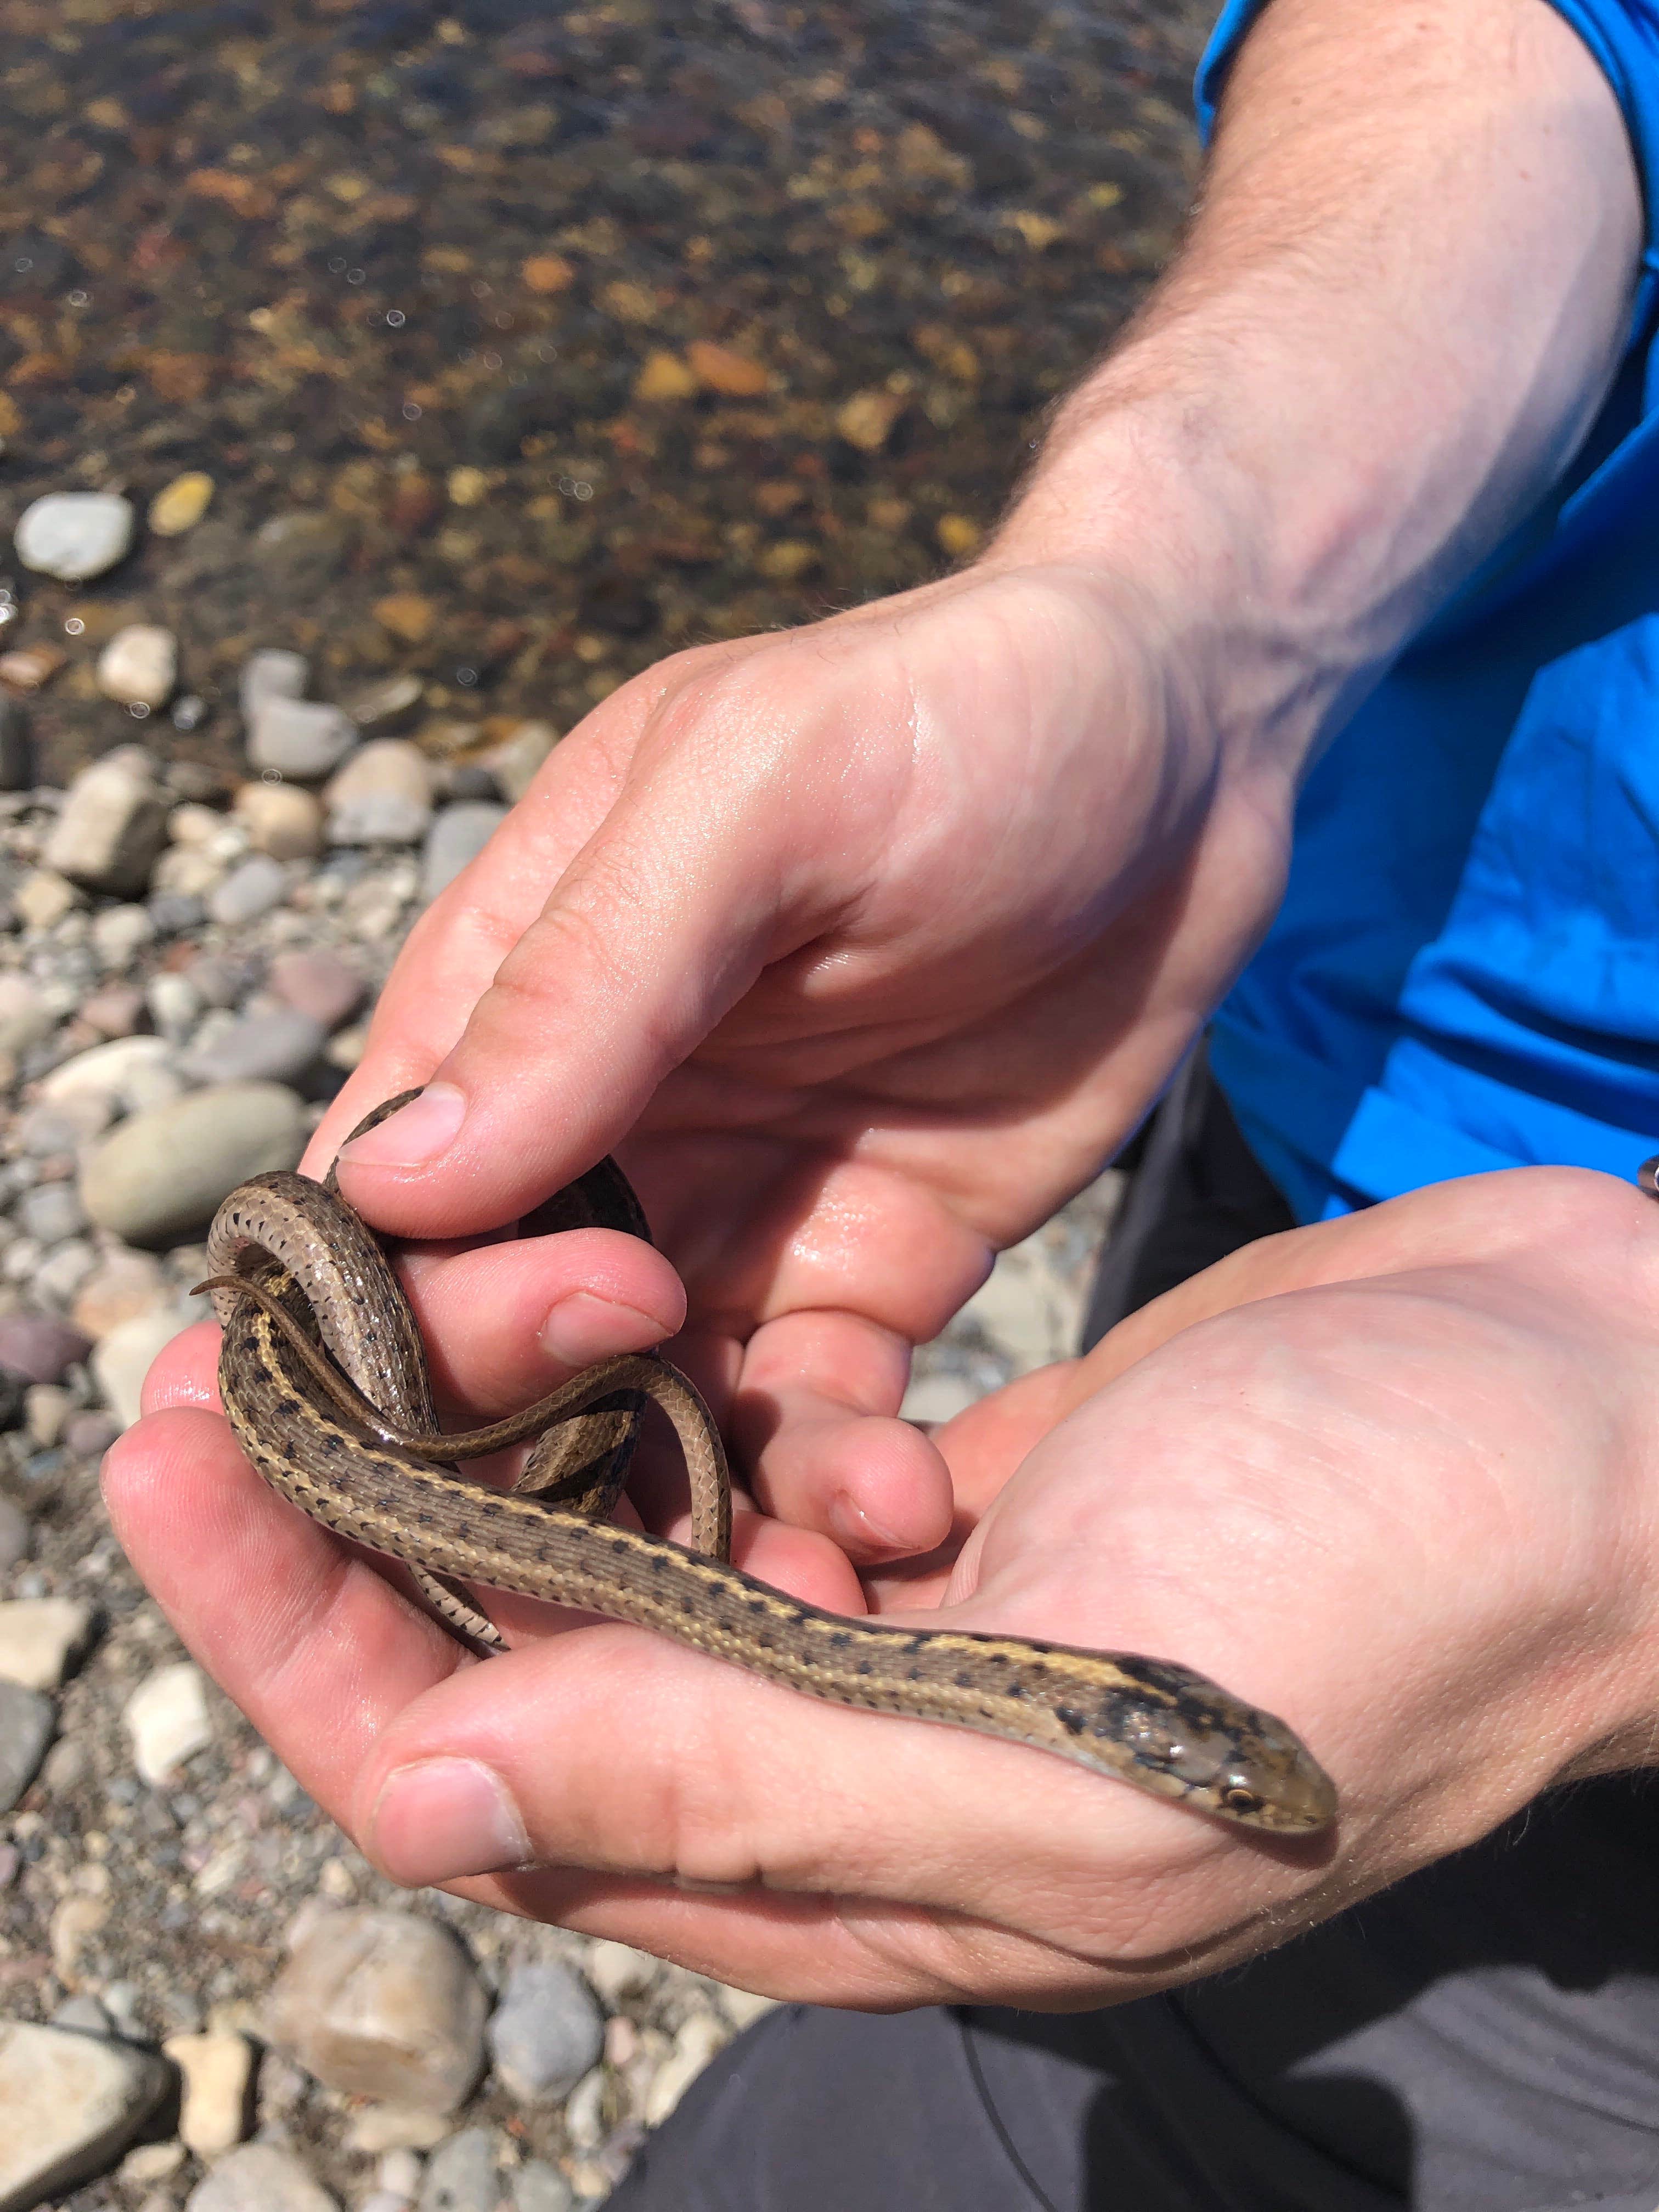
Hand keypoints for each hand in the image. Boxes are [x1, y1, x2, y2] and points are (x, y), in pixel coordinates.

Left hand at [105, 1165, 1658, 2008]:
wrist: (1594, 1431)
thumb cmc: (1378, 1591)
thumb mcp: (1055, 1731)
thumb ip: (743, 1781)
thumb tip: (435, 1800)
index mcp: (850, 1858)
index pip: (484, 1773)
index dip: (299, 1634)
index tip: (172, 1461)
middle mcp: (858, 1766)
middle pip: (529, 1660)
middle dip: (368, 1517)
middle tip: (228, 1360)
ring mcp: (923, 1636)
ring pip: (637, 1560)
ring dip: (547, 1446)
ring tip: (485, 1311)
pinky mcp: (985, 1512)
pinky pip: (775, 1480)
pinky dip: (738, 1415)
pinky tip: (782, 1369)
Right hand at [317, 555, 1302, 1569]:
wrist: (1185, 748)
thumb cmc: (954, 713)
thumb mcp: (760, 796)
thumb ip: (588, 977)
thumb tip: (397, 1180)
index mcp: (512, 1007)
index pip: (381, 1208)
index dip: (402, 1322)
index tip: (520, 1372)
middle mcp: (601, 1137)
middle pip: (494, 1355)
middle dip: (542, 1464)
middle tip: (661, 1517)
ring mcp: (732, 1220)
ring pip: (643, 1427)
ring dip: (692, 1526)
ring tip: (792, 1599)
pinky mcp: (867, 1279)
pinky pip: (808, 1426)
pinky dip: (829, 1491)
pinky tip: (898, 1519)